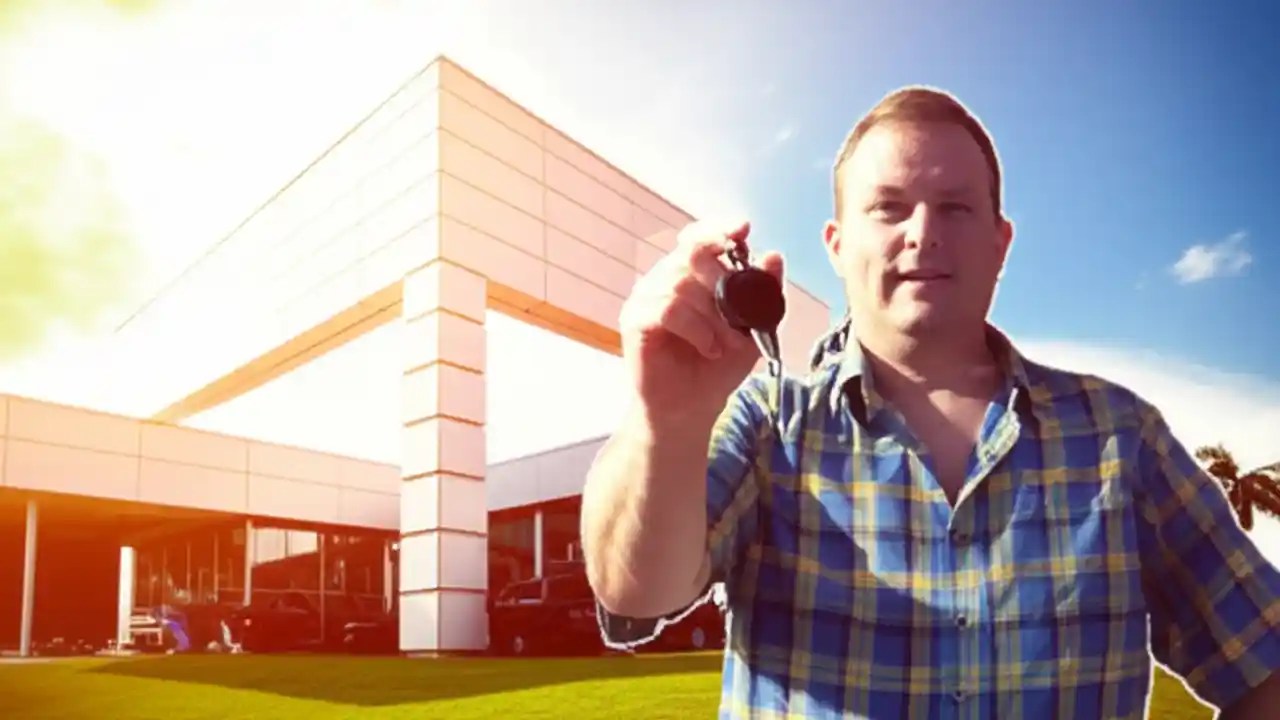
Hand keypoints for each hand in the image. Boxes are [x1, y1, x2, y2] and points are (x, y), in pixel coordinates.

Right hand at [619, 219, 784, 426]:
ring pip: (681, 285)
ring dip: (713, 317)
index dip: (719, 228)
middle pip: (692, 254)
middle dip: (724, 283)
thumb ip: (764, 292)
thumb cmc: (718, 366)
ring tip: (724, 344)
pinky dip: (695, 328)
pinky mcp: (635, 320)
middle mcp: (664, 278)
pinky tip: (708, 348)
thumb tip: (774, 255)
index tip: (743, 228)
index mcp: (690, 274)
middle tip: (739, 320)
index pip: (698, 236)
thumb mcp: (753, 328)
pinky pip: (667, 309)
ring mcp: (646, 296)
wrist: (692, 408)